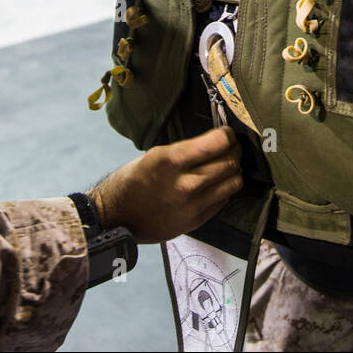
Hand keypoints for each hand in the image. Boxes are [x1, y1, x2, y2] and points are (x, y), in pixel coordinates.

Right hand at [88, 127, 242, 243]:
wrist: (118, 216)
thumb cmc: (134, 180)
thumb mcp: (156, 154)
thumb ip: (187, 149)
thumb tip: (216, 141)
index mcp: (171, 160)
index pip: (218, 142)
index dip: (227, 135)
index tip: (226, 133)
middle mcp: (186, 183)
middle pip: (230, 161)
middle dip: (234, 150)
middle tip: (230, 146)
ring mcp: (193, 205)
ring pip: (234, 181)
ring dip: (234, 170)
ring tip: (226, 165)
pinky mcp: (197, 220)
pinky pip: (225, 199)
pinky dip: (225, 188)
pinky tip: (217, 183)